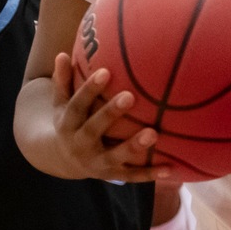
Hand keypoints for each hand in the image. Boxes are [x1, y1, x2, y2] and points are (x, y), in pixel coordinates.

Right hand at [45, 51, 166, 181]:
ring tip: (154, 133)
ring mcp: (96, 162)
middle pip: (93, 129)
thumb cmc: (69, 122)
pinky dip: (149, 174)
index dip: (90, 89)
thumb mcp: (60, 104)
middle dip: (110, 114)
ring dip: (133, 146)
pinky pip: (131, 176)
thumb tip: (62, 53)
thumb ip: (63, 81)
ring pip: (115, 156)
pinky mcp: (111, 175)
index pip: (77, 104)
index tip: (106, 71)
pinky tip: (170, 169)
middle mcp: (80, 144)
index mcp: (67, 124)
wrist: (62, 161)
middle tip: (130, 96)